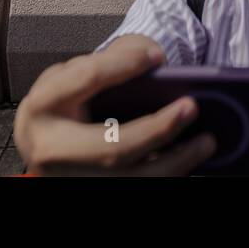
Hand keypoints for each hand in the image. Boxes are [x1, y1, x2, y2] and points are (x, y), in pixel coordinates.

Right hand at [13, 34, 216, 175]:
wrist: (44, 142)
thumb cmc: (67, 101)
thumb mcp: (76, 71)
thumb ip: (112, 56)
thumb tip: (153, 58)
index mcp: (43, 105)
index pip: (87, 79)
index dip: (123, 65)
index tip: (157, 57)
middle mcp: (50, 148)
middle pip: (112, 146)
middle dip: (158, 129)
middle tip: (191, 108)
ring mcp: (68, 179)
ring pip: (129, 178)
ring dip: (176, 162)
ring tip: (206, 142)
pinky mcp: (88, 191)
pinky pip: (134, 186)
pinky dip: (164, 174)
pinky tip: (186, 161)